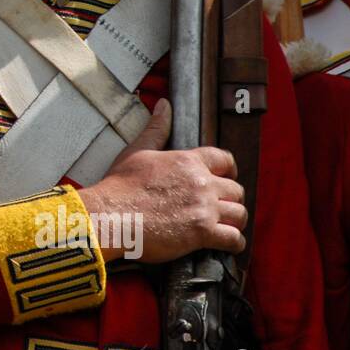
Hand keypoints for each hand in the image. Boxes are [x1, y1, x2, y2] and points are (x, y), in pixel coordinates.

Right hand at [75, 98, 246, 263]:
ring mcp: (204, 208)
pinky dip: (234, 243)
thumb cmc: (120, 186)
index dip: (228, 170)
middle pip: (236, 190)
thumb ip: (156, 129)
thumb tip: (163, 105)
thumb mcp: (137, 151)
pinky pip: (234, 239)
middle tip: (220, 206)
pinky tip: (228, 244)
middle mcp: (201, 183)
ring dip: (234, 221)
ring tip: (225, 226)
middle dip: (230, 198)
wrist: (111, 216)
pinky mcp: (202, 233)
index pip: (224, 160)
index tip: (225, 178)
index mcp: (188, 161)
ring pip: (239, 214)